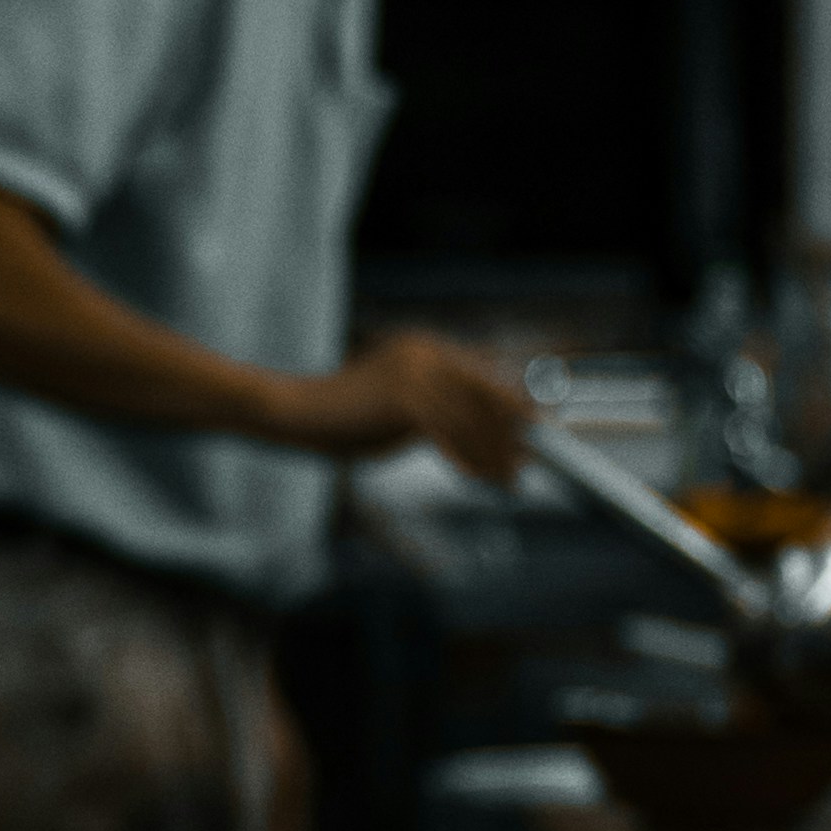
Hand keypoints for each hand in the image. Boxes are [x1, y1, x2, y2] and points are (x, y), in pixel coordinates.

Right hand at [285, 330, 531, 486]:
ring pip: (472, 419)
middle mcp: (427, 354)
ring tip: (510, 480)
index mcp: (428, 350)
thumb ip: (438, 416)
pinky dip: (466, 459)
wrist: (295, 411)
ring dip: (495, 454)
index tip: (535, 433)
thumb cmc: (344, 418)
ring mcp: (416, 374)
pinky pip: (448, 435)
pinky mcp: (403, 399)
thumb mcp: (400, 413)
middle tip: (529, 464)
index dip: (514, 407)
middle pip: (488, 395)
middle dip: (512, 435)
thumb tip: (478, 437)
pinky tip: (476, 479)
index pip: (486, 377)